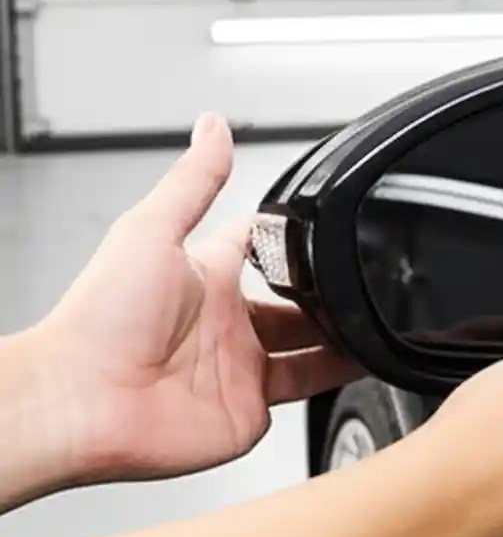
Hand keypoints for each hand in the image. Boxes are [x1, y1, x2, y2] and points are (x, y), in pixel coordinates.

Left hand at [28, 113, 360, 485]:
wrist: (84, 400)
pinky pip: (306, 389)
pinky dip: (339, 377)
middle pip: (299, 303)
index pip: (265, 249)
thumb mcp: (151, 231)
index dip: (300, 238)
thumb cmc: (100, 319)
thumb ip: (192, 182)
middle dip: (334, 293)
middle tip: (369, 282)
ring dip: (347, 334)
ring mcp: (242, 367)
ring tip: (385, 320)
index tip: (336, 226)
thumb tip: (213, 127)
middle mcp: (228, 323)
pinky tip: (363, 360)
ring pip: (314, 347)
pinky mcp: (251, 409)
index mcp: (208, 277)